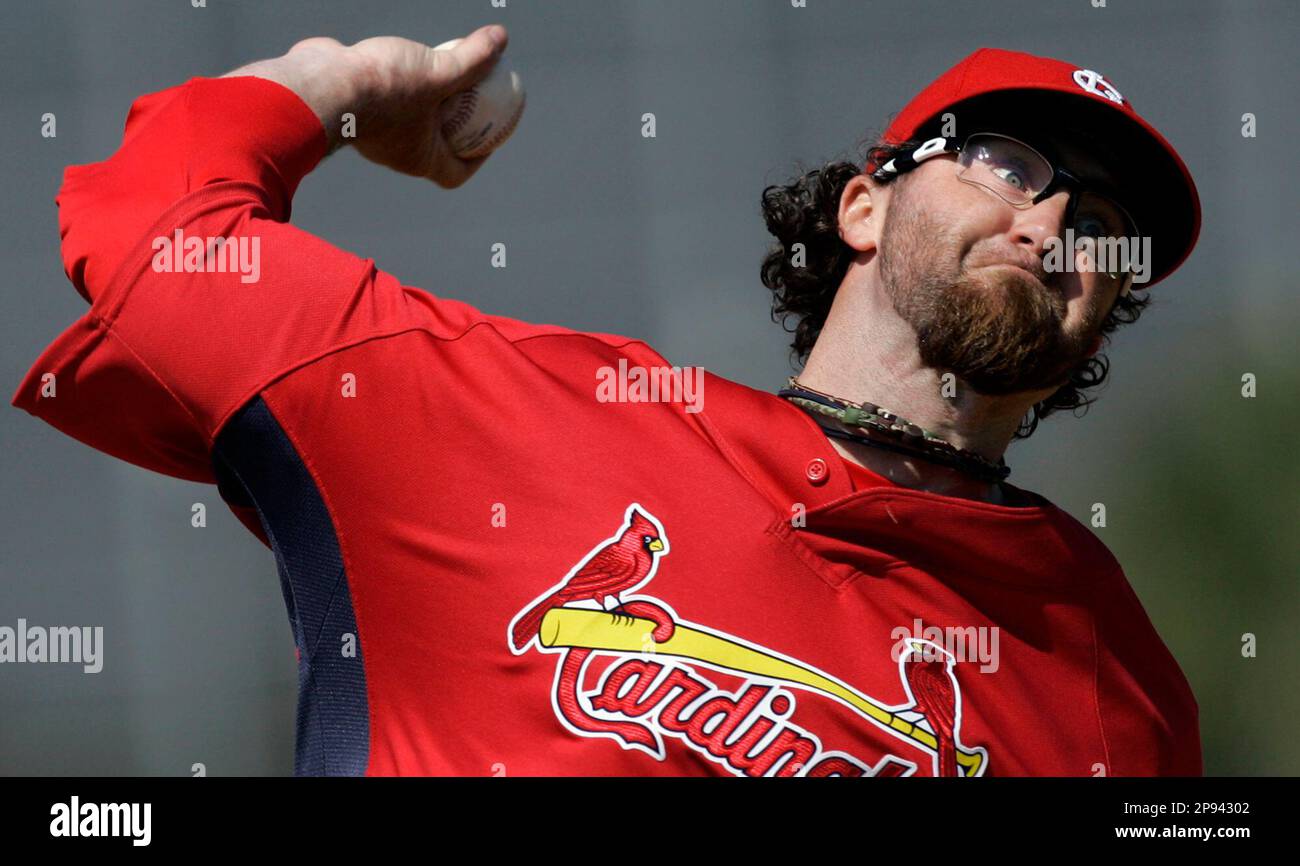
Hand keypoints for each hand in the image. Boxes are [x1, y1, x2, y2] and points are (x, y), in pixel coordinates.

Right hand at [348, 27, 508, 186]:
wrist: (318, 82)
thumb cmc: (381, 89)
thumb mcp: (438, 72)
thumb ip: (472, 59)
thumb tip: (501, 39)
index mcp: (420, 158)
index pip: (455, 173)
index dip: (477, 159)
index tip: (489, 137)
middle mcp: (396, 152)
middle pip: (433, 146)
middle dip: (455, 127)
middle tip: (472, 98)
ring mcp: (373, 132)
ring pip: (408, 120)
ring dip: (426, 103)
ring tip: (441, 72)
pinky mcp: (355, 107)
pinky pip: (385, 99)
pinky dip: (400, 84)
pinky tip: (407, 57)